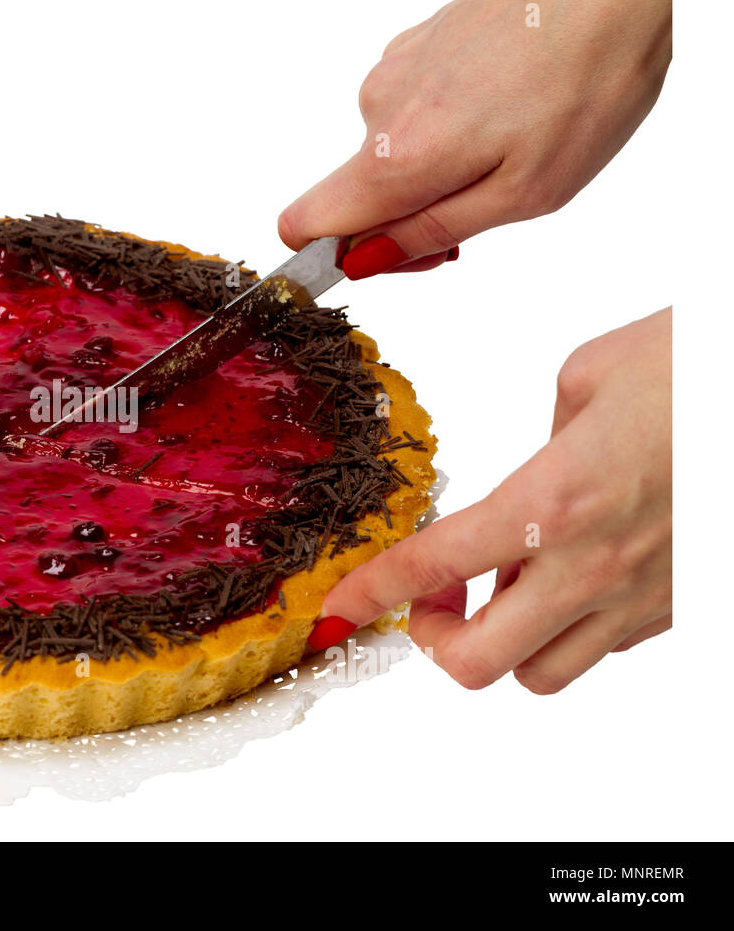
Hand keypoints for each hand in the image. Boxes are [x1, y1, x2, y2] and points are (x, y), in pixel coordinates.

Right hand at [278, 0, 671, 276]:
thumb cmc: (590, 81)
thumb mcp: (524, 194)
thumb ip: (432, 233)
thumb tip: (363, 262)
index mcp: (397, 158)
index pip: (303, 223)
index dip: (329, 255)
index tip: (383, 259)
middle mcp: (377, 109)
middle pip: (358, 194)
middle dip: (408, 216)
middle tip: (484, 211)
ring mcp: (394, 67)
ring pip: (390, 149)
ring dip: (435, 165)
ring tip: (510, 143)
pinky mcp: (417, 40)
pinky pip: (412, 106)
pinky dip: (448, 120)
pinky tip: (505, 104)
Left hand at [312, 308, 671, 692]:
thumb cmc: (698, 365)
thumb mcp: (586, 378)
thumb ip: (536, 444)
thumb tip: (520, 490)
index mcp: (555, 498)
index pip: (432, 568)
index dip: (372, 593)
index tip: (343, 604)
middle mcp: (596, 563)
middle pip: (480, 665)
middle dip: (436, 642)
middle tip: (434, 601)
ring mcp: (645, 595)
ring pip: (544, 675)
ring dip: (505, 642)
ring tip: (503, 590)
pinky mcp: (683, 605)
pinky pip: (605, 647)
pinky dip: (568, 627)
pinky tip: (569, 578)